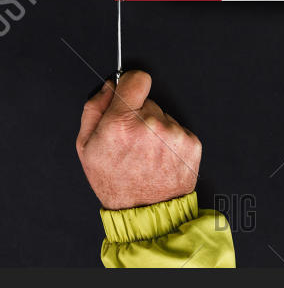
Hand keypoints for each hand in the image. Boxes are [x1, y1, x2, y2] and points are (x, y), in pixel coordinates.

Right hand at [76, 71, 200, 209]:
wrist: (145, 209)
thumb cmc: (114, 181)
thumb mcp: (86, 146)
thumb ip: (95, 109)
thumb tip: (110, 85)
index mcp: (121, 123)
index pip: (137, 78)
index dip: (131, 84)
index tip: (129, 93)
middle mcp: (151, 125)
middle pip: (148, 101)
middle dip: (138, 114)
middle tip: (130, 141)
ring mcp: (174, 134)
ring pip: (163, 116)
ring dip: (155, 129)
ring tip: (145, 153)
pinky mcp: (192, 143)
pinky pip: (178, 129)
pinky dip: (170, 140)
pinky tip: (159, 157)